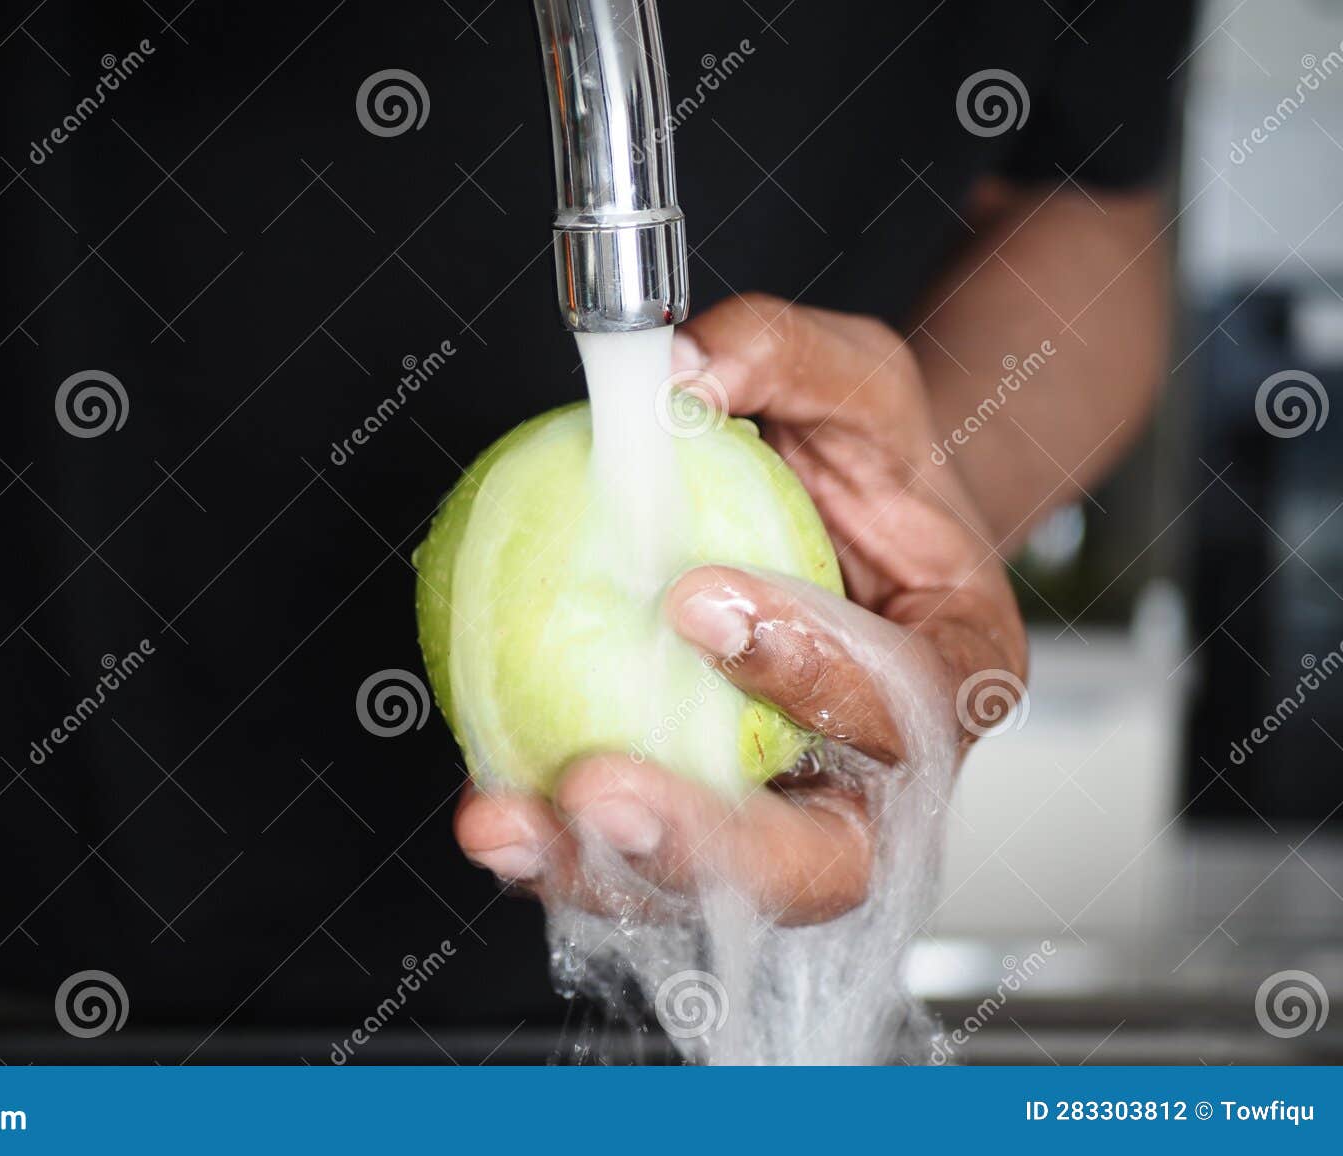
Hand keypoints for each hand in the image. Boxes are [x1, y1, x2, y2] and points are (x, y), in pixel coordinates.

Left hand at [454, 293, 1026, 924]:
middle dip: (712, 846)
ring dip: (605, 870)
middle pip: (825, 862)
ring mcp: (799, 814)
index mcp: (958, 678)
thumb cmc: (873, 471)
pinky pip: (640, 857)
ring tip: (505, 820)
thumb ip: (785, 358)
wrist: (855, 534)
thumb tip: (675, 374)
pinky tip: (491, 806)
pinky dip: (563, 847)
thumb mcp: (857, 382)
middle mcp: (888, 777)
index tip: (695, 599)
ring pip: (716, 893)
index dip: (809, 669)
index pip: (907, 701)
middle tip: (602, 792)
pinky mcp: (714, 819)